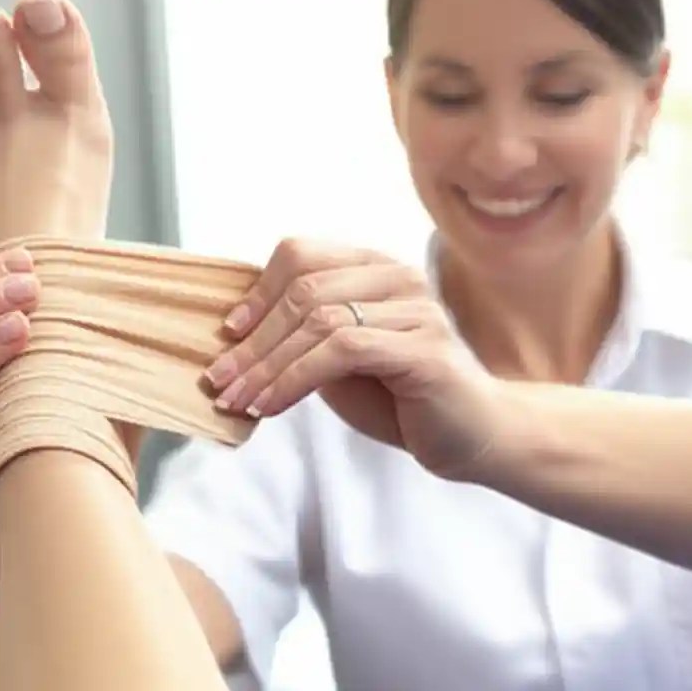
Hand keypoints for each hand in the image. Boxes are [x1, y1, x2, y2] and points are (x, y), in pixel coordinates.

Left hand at [204, 238, 503, 480]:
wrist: (472, 436)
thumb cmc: (401, 397)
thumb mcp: (338, 359)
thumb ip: (301, 335)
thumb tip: (234, 334)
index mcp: (375, 267)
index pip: (301, 254)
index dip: (257, 292)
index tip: (227, 335)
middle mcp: (397, 276)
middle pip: (304, 289)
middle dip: (253, 341)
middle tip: (219, 381)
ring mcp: (416, 308)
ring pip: (319, 321)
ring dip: (268, 366)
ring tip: (238, 400)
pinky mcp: (424, 348)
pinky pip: (343, 351)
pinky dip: (295, 380)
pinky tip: (271, 407)